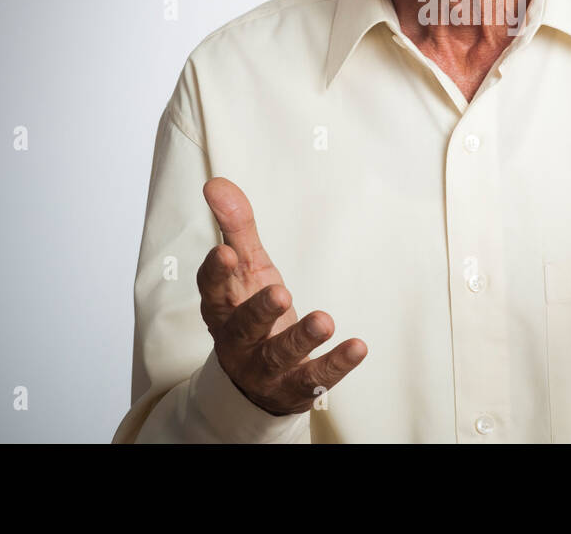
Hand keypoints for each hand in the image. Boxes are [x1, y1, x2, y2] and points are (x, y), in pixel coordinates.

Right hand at [196, 176, 366, 414]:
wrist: (254, 384)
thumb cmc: (250, 312)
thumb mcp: (247, 270)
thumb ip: (236, 228)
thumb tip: (215, 183)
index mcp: (222, 308)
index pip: (212, 290)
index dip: (217, 273)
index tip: (225, 251)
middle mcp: (238, 342)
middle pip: (243, 327)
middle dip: (259, 311)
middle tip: (280, 293)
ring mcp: (265, 368)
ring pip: (278, 356)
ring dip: (301, 339)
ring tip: (324, 320)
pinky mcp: (294, 388)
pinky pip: (314, 379)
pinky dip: (336, 364)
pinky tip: (357, 346)